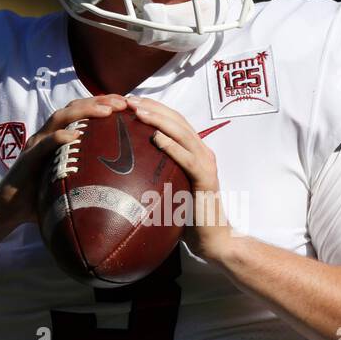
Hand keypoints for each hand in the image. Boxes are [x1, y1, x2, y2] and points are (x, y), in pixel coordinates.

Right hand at [0, 95, 127, 236]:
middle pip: (74, 107)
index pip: (81, 112)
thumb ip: (86, 174)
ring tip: (107, 110)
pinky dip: (59, 138)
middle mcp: (46, 135)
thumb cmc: (41, 197)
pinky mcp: (28, 159)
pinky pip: (44, 144)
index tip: (125, 103)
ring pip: (60, 118)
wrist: (8, 209)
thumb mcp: (69, 180)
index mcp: (56, 137)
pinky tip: (75, 135)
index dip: (102, 104)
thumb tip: (119, 184)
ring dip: (85, 111)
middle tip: (123, 101)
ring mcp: (36, 145)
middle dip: (100, 101)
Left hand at [128, 97, 233, 262]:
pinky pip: (188, 159)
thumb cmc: (188, 217)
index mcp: (195, 152)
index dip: (154, 108)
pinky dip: (172, 146)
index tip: (130, 101)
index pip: (175, 122)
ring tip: (138, 111)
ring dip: (159, 120)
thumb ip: (157, 173)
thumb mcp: (170, 189)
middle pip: (178, 121)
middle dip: (153, 107)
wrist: (213, 240)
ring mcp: (206, 164)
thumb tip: (127, 169)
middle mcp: (203, 153)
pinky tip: (156, 137)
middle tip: (129, 99)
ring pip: (182, 134)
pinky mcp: (206, 180)